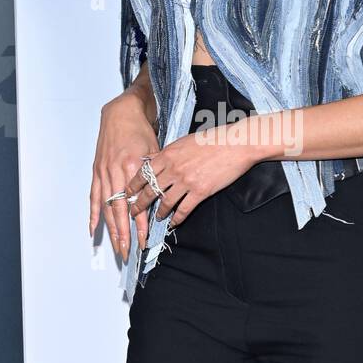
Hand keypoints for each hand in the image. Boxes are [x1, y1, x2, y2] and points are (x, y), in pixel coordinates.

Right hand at [90, 90, 158, 262]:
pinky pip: (94, 197)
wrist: (121, 114)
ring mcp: (104, 173)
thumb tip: (159, 200)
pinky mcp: (97, 172)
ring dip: (111, 230)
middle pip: (119, 211)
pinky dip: (94, 214)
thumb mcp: (155, 152)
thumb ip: (154, 176)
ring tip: (116, 247)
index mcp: (133, 168)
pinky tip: (93, 230)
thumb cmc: (141, 132)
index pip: (136, 205)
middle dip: (123, 235)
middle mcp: (116, 173)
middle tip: (127, 253)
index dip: (139, 225)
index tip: (144, 241)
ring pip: (107, 208)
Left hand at [125, 122, 255, 227]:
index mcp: (168, 155)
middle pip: (150, 190)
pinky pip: (184, 209)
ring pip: (165, 202)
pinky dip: (177, 218)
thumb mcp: (182, 141)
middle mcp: (173, 169)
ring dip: (159, 212)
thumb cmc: (211, 140)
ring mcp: (186, 181)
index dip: (133, 185)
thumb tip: (150, 158)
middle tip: (134, 211)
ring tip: (156, 217)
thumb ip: (165, 152)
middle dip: (139, 203)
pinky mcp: (200, 192)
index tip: (127, 193)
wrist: (234, 144)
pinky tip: (173, 223)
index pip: (143, 173)